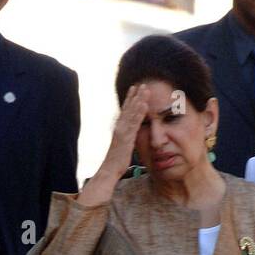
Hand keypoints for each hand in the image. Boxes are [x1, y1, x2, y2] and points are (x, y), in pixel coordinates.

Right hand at [78, 84, 150, 205]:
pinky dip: (139, 113)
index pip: (125, 111)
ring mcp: (122, 131)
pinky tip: (144, 104)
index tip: (135, 89)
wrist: (109, 170)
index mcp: (118, 129)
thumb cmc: (116, 161)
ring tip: (145, 89)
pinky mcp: (126, 137)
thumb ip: (126, 137)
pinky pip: (134, 123)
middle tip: (141, 84)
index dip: (130, 99)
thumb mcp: (122, 146)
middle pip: (128, 108)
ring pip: (131, 113)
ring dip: (138, 100)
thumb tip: (129, 134)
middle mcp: (119, 127)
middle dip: (135, 95)